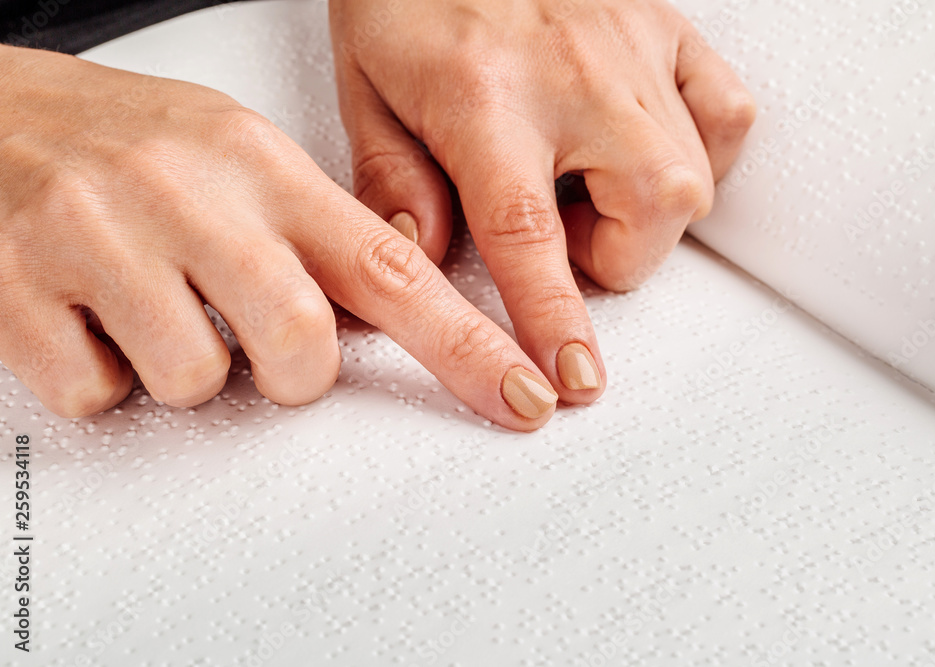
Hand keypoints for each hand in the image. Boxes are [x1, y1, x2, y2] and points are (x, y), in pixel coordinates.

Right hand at [0, 45, 559, 429]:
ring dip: (185, 370)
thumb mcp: (241, 158)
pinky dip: (101, 376)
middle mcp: (194, 198)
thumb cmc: (130, 143)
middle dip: (289, 371)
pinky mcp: (20, 289)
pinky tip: (88, 316)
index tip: (519, 393)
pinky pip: (99, 394)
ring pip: (198, 383)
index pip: (393, 269)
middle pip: (302, 349)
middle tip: (248, 335)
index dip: (467, 345)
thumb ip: (316, 234)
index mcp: (263, 167)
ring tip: (151, 306)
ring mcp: (103, 239)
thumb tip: (388, 316)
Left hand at [331, 0, 754, 402]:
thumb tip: (426, 261)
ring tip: (591, 188)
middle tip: (560, 235)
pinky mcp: (665, 24)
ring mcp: (632, 46)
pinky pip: (726, 110)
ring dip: (647, 214)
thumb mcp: (367, 86)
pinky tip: (648, 151)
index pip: (529, 237)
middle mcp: (573, 75)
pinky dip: (704, 152)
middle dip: (612, 258)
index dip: (554, 321)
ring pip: (694, 174)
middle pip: (650, 211)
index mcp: (485, 100)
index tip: (571, 380)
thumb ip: (394, 183)